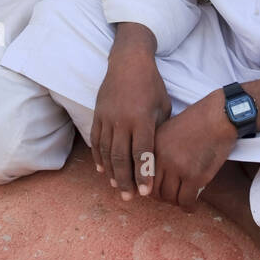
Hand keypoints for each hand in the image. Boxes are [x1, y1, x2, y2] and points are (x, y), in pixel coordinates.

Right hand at [91, 25, 170, 199]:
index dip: (143, 174)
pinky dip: (98, 157)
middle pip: (120, 157)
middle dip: (124, 180)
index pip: (142, 153)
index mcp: (141, 119)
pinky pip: (96, 140)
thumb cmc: (151, 84)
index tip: (145, 192)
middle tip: (128, 198)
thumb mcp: (162, 106)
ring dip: (110, 172)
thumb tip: (158, 155)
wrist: (128, 61)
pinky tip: (102, 170)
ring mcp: (107, 118)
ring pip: (105, 152)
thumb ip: (159, 130)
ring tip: (115, 187)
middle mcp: (122, 120)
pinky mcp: (98, 114)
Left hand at [152, 89, 235, 211]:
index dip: (148, 188)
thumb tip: (154, 175)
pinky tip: (191, 205)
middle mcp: (161, 158)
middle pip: (154, 191)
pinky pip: (186, 200)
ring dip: (176, 202)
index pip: (142, 177)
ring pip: (169, 198)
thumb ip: (158, 151)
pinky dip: (188, 207)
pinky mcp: (194, 176)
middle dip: (162, 198)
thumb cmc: (197, 122)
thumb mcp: (168, 131)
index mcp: (152, 146)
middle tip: (172, 198)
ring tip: (183, 200)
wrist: (218, 117)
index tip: (156, 192)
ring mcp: (177, 168)